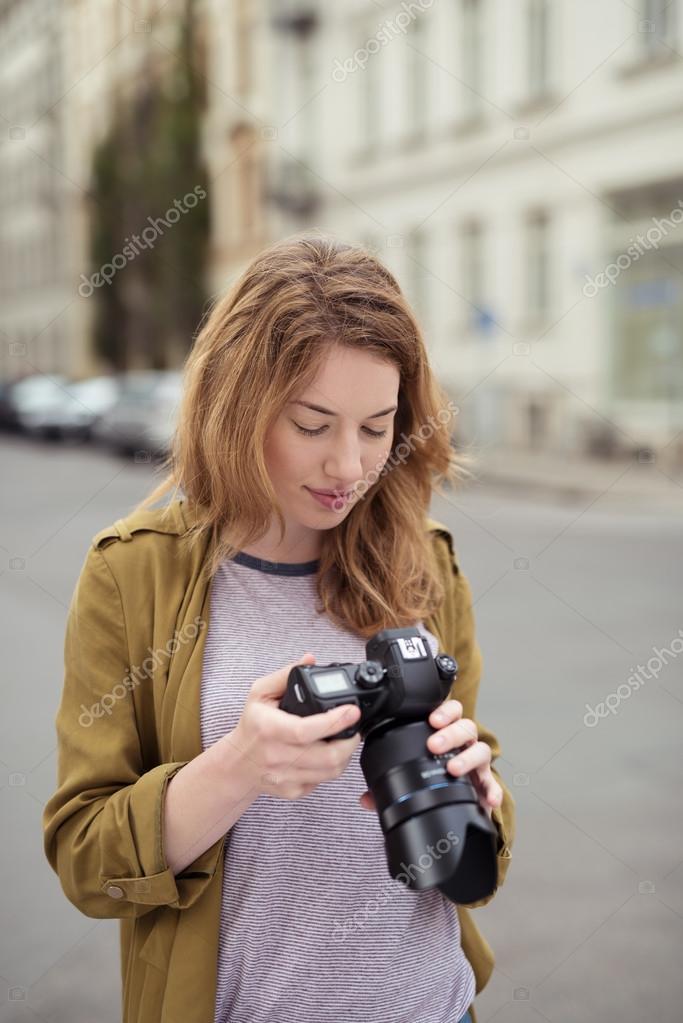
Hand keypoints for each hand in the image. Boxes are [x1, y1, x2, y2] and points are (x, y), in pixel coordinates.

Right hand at [232, 652, 361, 801]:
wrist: (238, 763)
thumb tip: (310, 659)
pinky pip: (323, 781)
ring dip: (345, 754)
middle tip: (355, 727)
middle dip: (351, 741)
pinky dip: (332, 767)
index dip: (335, 721)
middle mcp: (278, 757)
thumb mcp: (260, 693)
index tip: (352, 711)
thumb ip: (286, 674)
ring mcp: (286, 777)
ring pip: (331, 772)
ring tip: (345, 739)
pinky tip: (329, 753)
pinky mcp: (293, 791)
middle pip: (328, 757)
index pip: (306, 730)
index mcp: (270, 729)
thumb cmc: (252, 725)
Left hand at [359, 698, 502, 817]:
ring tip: (454, 767)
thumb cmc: (433, 773)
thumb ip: (390, 781)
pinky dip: (492, 790)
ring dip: (467, 757)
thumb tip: (367, 798)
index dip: (444, 711)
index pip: (451, 711)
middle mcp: (465, 744)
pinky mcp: (486, 784)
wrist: (457, 797)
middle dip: (450, 734)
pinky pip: (493, 785)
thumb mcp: (410, 772)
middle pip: (465, 727)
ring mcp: (477, 762)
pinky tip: (487, 799)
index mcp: (446, 733)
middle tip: (434, 745)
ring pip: (480, 750)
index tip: (432, 719)